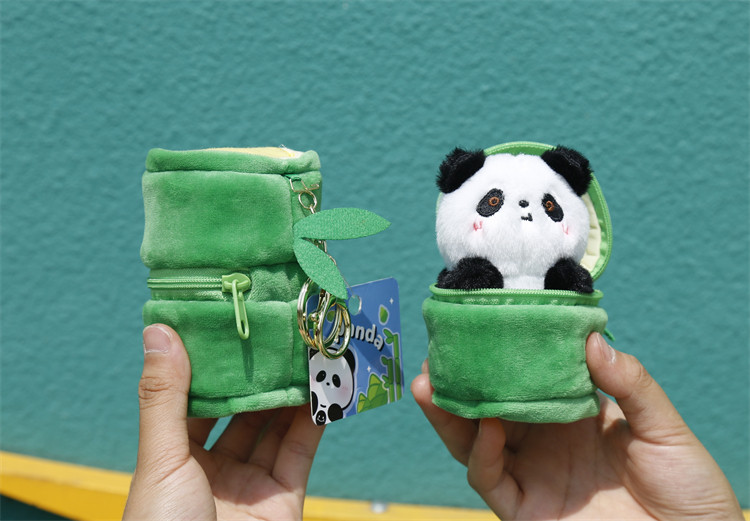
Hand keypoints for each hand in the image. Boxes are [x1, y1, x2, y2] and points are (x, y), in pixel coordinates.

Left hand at [123, 324, 323, 520]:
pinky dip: (314, 419)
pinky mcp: (285, 497)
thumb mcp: (161, 459)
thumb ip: (165, 397)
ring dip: (291, 390)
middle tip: (278, 329)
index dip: (211, 361)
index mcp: (173, 459)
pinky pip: (301, 450)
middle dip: (258, 373)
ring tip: (307, 348)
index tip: (228, 322)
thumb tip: (158, 330)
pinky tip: (323, 387)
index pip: (194, 399)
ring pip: (274, 426)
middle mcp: (213, 468)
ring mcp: (251, 483)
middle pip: (241, 410)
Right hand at [412, 333, 742, 519]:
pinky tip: (488, 425)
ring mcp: (532, 476)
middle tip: (436, 355)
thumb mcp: (662, 427)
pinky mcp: (527, 510)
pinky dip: (483, 453)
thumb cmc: (687, 485)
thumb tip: (591, 337)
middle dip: (457, 383)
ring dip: (449, 415)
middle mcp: (542, 442)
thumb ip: (629, 383)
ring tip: (431, 384)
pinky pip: (491, 480)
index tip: (479, 327)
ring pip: (474, 442)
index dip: (498, 357)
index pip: (523, 380)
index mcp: (570, 415)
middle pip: (486, 409)